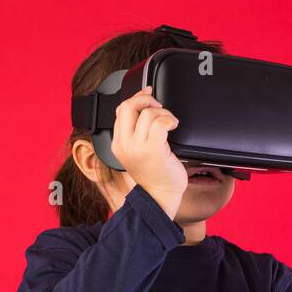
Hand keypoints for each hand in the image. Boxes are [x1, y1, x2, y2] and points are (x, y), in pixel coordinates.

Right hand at [110, 86, 186, 218]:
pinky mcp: (152, 149)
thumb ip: (137, 132)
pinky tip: (174, 125)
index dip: (136, 98)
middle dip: (146, 99)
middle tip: (159, 106)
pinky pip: (160, 122)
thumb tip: (147, 105)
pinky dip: (170, 119)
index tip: (148, 94)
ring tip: (170, 122)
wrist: (160, 197)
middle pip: (128, 106)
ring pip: (147, 113)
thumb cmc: (155, 176)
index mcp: (118, 143)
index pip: (120, 110)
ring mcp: (137, 147)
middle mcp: (124, 144)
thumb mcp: (138, 152)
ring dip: (163, 112)